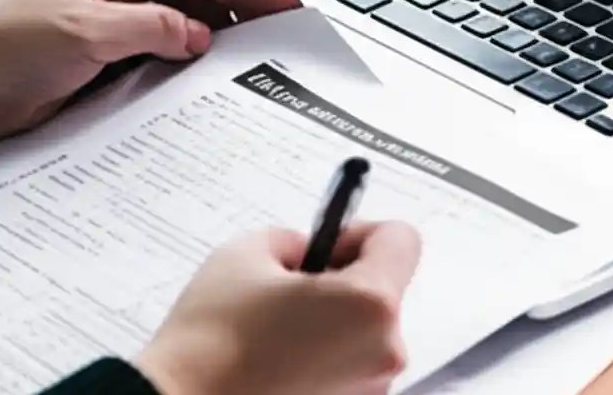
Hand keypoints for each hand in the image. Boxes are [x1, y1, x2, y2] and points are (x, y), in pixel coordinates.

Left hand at [0, 0, 300, 148]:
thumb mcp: (84, 30)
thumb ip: (151, 28)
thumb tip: (201, 35)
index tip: (278, 1)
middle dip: (241, 5)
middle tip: (279, 37)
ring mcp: (121, 17)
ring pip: (190, 18)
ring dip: (220, 38)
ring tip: (254, 62)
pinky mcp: (114, 56)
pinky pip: (168, 54)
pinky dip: (193, 67)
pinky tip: (211, 84)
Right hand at [136, 222, 422, 394]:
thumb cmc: (212, 341)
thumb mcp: (246, 254)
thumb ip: (292, 240)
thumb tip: (307, 251)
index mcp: (369, 303)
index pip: (401, 240)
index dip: (361, 232)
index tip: (328, 244)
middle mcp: (383, 351)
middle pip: (381, 291)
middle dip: (340, 281)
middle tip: (289, 287)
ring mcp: (369, 389)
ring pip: (363, 331)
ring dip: (330, 321)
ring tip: (275, 329)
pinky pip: (347, 366)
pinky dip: (321, 357)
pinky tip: (277, 358)